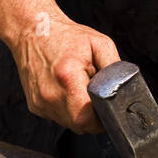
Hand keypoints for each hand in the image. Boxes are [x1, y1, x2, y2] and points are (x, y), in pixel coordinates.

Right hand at [10, 12, 120, 132]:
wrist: (33, 32)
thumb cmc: (66, 36)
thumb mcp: (100, 44)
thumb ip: (114, 69)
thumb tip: (125, 90)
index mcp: (67, 77)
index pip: (88, 118)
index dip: (102, 119)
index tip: (108, 110)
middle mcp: (50, 94)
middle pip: (80, 125)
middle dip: (94, 119)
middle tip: (98, 101)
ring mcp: (40, 102)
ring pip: (69, 124)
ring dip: (80, 115)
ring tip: (81, 92)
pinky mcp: (35, 106)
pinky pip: (58, 118)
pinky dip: (68, 110)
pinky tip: (68, 92)